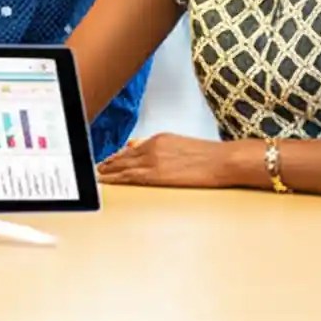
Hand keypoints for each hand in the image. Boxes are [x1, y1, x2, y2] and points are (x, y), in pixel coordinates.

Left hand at [96, 133, 225, 187]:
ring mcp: (153, 160)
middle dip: (109, 164)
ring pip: (123, 166)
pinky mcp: (156, 174)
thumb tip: (139, 147)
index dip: (118, 156)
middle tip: (97, 169)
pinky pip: (130, 177)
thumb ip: (160, 147)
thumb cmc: (209, 156)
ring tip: (97, 176)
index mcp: (159, 138)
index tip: (109, 160)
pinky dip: (115, 179)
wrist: (223, 161)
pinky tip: (107, 181)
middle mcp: (152, 147)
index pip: (132, 149)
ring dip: (108, 171)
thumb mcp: (181, 145)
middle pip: (124, 157)